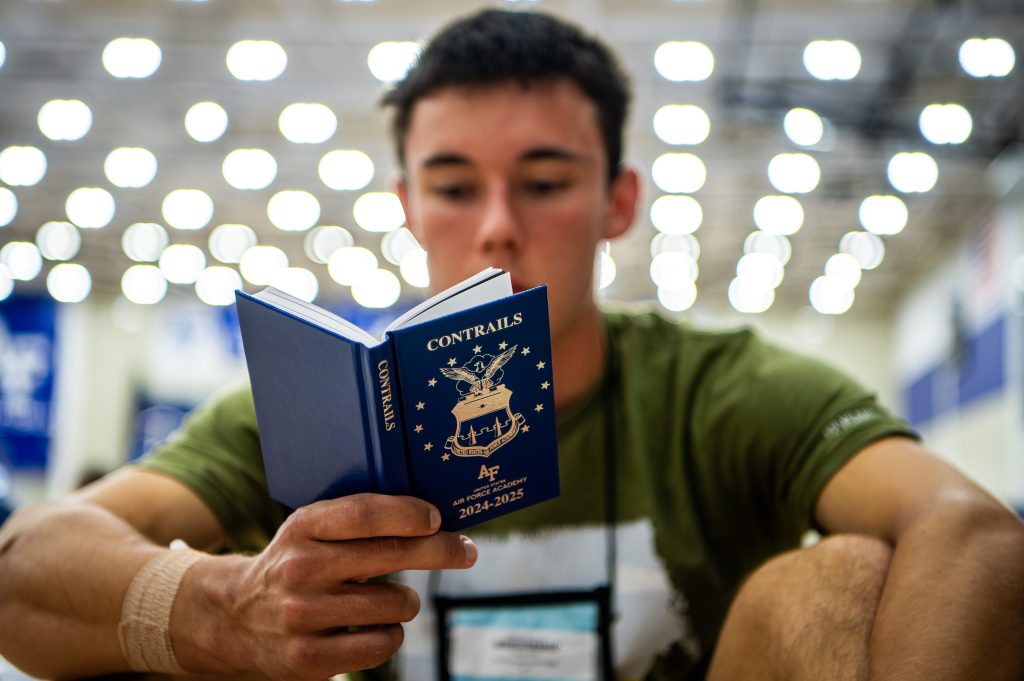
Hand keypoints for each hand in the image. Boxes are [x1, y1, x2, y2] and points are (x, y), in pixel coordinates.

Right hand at [172, 494, 475, 680]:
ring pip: (396, 603)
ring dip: (405, 601)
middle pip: (392, 554)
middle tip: (465, 551)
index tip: (437, 518)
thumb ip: (356, 520)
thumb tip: (433, 517)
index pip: (365, 514)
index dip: (408, 513)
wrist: (234, 617)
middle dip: (441, 550)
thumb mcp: (310, 529)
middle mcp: (300, 569)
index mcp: (302, 527)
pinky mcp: (308, 659)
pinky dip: (390, 635)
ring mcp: (303, 616)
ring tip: (388, 599)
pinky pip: (383, 644)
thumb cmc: (295, 563)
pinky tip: (374, 628)